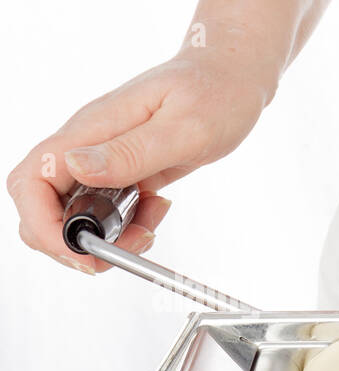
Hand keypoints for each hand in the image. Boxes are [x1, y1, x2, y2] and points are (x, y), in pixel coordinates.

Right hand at [7, 46, 273, 272]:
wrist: (229, 76)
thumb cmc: (214, 93)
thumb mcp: (184, 128)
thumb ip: (130, 151)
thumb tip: (77, 167)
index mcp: (91, 129)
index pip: (32, 180)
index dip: (44, 224)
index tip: (81, 250)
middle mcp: (88, 144)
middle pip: (42, 204)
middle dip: (72, 241)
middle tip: (121, 249)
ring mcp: (103, 158)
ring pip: (75, 213)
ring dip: (107, 236)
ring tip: (150, 227)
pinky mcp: (123, 169)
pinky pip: (108, 208)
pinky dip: (129, 224)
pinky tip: (159, 208)